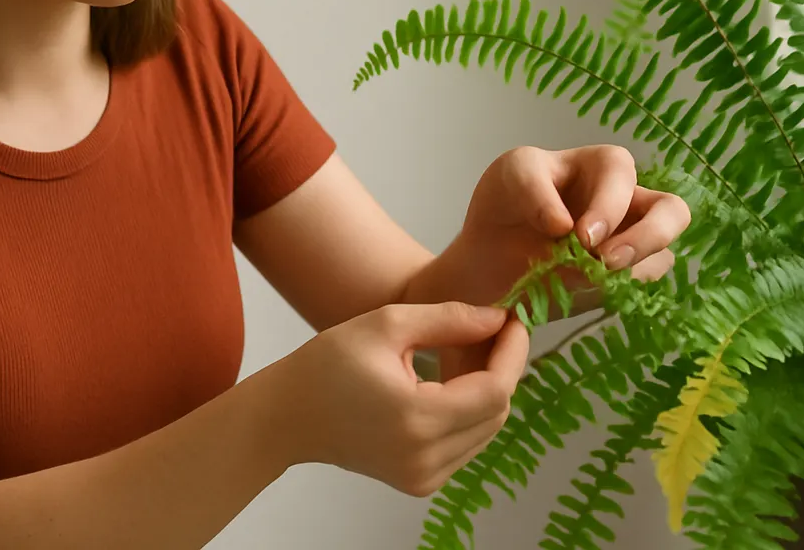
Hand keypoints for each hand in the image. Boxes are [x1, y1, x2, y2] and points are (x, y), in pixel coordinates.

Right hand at [275, 301, 528, 496]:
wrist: (289, 417)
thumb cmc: (330, 363)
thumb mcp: (388, 324)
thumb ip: (450, 320)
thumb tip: (499, 318)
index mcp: (417, 419)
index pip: (494, 390)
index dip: (512, 353)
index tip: (514, 320)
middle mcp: (426, 459)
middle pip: (497, 413)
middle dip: (504, 368)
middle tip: (496, 330)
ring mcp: (424, 479)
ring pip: (487, 430)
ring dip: (490, 390)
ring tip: (477, 352)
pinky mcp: (422, 484)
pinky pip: (467, 445)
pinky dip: (472, 413)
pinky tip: (457, 385)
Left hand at [452, 144, 691, 309]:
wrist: (487, 261)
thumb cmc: (504, 206)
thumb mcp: (509, 178)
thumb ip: (534, 191)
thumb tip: (566, 225)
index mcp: (599, 166)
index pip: (622, 172)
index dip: (610, 203)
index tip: (580, 237)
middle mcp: (626, 202)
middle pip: (672, 211)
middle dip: (649, 237)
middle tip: (608, 262)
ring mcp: (629, 243)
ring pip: (663, 253)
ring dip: (635, 269)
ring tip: (594, 281)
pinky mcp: (622, 281)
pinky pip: (641, 287)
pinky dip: (620, 292)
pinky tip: (584, 292)